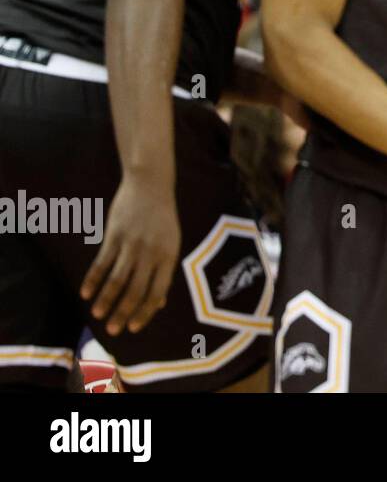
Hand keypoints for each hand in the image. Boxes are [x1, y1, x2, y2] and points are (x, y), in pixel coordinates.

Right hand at [81, 176, 180, 336]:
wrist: (150, 184)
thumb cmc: (162, 218)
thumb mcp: (171, 242)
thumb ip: (164, 271)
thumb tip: (160, 302)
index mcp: (169, 256)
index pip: (157, 291)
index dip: (145, 312)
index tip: (133, 328)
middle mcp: (151, 253)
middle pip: (136, 290)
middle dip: (123, 313)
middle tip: (112, 331)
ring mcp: (132, 244)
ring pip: (117, 279)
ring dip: (106, 300)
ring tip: (97, 315)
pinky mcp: (115, 235)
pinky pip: (102, 262)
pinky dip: (93, 280)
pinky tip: (86, 294)